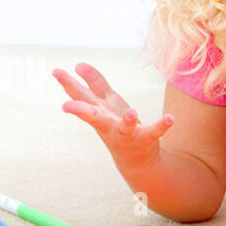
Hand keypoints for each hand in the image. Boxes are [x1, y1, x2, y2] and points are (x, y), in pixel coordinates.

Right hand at [53, 62, 174, 171]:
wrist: (135, 160)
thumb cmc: (117, 126)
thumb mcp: (106, 103)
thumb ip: (94, 83)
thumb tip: (78, 65)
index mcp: (99, 112)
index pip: (81, 97)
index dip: (68, 84)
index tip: (56, 72)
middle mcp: (108, 124)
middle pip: (92, 117)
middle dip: (80, 111)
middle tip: (66, 106)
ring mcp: (126, 134)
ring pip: (124, 128)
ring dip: (127, 121)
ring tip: (130, 112)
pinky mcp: (145, 140)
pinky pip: (153, 132)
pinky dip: (162, 126)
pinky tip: (170, 118)